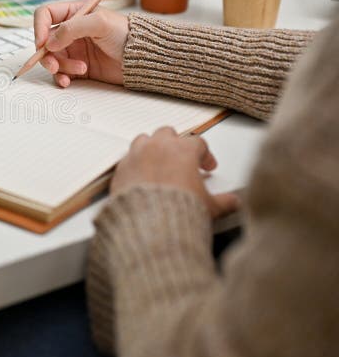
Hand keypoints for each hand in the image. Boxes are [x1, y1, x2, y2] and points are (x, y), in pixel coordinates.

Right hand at [33, 1, 127, 86]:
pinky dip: (61, 78)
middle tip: (54, 65)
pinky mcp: (78, 67)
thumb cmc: (127, 34)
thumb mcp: (100, 22)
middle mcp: (71, 31)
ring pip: (52, 59)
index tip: (42, 43)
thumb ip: (72, 28)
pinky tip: (69, 81)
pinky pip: (61, 73)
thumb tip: (50, 42)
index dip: (39, 28)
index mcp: (74, 13)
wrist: (143, 58)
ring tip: (80, 69)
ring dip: (60, 67)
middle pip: (45, 41)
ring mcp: (74, 50)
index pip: (46, 15)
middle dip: (47, 55)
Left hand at [111, 127, 239, 218]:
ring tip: (159, 162)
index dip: (205, 154)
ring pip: (144, 139)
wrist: (149, 223)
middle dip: (175, 144)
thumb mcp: (210, 207)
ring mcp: (137, 155)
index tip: (207, 166)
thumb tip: (234, 203)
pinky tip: (141, 176)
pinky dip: (135, 164)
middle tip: (181, 159)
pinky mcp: (121, 168)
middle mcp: (159, 147)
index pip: (198, 143)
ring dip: (152, 148)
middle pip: (168, 133)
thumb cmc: (178, 210)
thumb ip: (224, 201)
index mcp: (183, 151)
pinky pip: (128, 158)